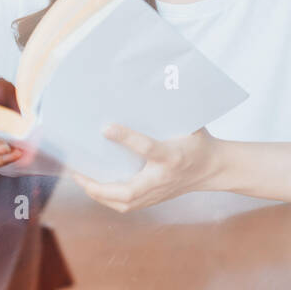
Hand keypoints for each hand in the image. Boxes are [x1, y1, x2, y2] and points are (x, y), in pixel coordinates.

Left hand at [70, 124, 219, 211]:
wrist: (213, 169)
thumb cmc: (198, 142)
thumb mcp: (191, 122)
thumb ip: (171, 110)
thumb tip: (154, 84)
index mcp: (172, 156)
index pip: (147, 148)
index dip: (126, 138)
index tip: (105, 128)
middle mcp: (162, 178)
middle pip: (128, 192)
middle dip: (99, 186)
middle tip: (77, 171)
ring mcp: (158, 193)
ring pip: (124, 203)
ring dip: (99, 193)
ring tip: (80, 179)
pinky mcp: (154, 200)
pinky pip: (126, 205)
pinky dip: (107, 199)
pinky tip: (94, 187)